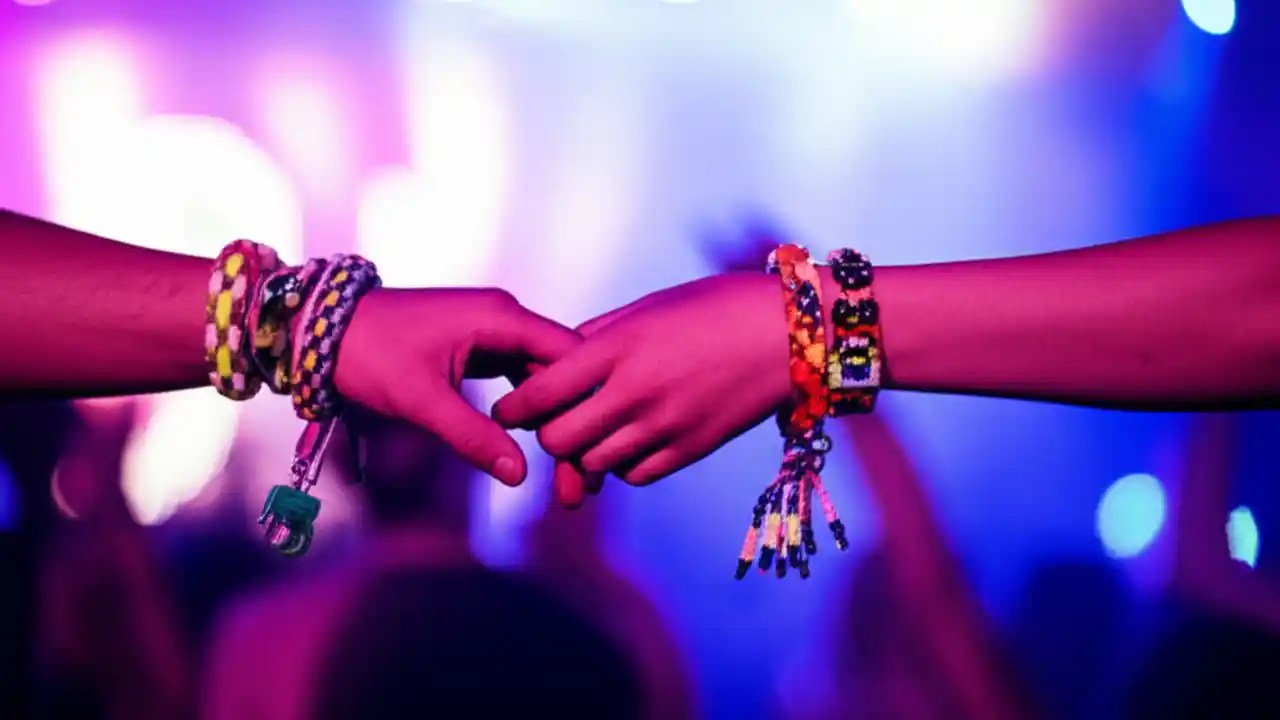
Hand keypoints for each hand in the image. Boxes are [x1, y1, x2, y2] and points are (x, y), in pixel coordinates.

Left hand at [335, 288, 578, 485]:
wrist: (320, 327)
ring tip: (568, 478)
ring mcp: (493, 332)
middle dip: (573, 428)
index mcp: (500, 317)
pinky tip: (540, 449)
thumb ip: (472, 434)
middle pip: (560, 375)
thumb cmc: (368, 351)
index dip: (585, 404)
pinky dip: (532, 415)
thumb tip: (519, 474)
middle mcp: (505, 318)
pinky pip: (520, 381)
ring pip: (542, 382)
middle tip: (584, 485)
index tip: (592, 454)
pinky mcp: (479, 347)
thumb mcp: (421, 399)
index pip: (569, 356)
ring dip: (554, 425)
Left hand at [492, 273, 791, 501]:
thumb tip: (554, 359)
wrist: (789, 334)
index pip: (543, 393)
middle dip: (546, 433)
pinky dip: (621, 464)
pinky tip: (627, 441)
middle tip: (550, 421)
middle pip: (560, 439)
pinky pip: (634, 475)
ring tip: (589, 432)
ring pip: (594, 463)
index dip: (515, 406)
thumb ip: (598, 335)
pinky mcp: (691, 449)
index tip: (509, 407)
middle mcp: (638, 391)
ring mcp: (666, 425)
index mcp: (621, 347)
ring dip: (583, 452)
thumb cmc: (716, 306)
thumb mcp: (650, 307)